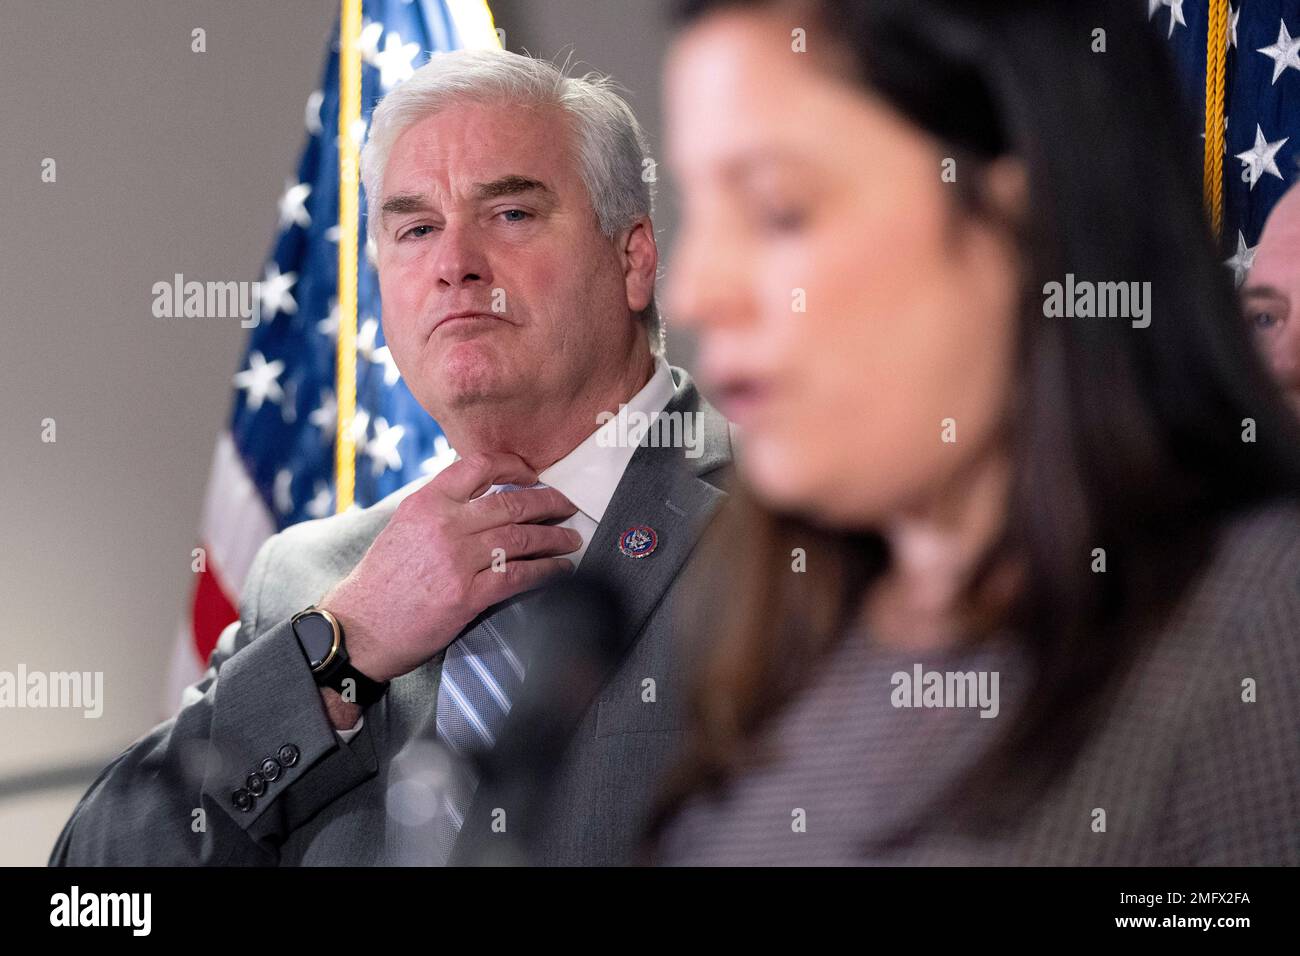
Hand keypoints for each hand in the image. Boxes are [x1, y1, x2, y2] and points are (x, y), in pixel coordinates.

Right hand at [318, 452, 580, 684]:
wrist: (358, 628)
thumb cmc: (381, 582)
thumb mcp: (403, 527)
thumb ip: (440, 509)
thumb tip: (481, 500)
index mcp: (426, 502)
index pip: (479, 466)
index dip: (514, 466)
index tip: (534, 474)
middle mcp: (443, 524)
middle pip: (511, 502)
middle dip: (548, 503)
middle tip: (566, 506)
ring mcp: (457, 559)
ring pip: (521, 537)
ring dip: (554, 537)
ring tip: (571, 538)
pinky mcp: (467, 595)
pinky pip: (519, 576)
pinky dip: (547, 571)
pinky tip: (561, 570)